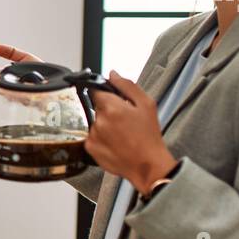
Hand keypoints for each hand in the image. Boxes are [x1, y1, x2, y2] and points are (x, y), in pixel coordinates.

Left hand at [84, 71, 176, 196]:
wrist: (147, 164)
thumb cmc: (149, 136)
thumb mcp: (146, 105)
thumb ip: (127, 86)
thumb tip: (112, 74)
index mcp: (111, 107)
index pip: (95, 90)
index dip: (104, 93)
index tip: (111, 99)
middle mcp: (99, 121)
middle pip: (95, 107)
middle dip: (107, 110)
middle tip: (123, 120)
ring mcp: (92, 135)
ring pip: (93, 122)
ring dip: (103, 124)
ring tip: (120, 134)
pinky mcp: (89, 148)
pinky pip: (90, 136)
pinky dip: (100, 137)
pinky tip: (114, 142)